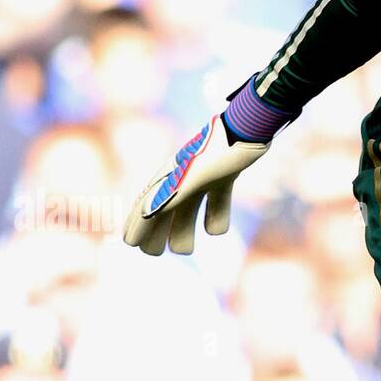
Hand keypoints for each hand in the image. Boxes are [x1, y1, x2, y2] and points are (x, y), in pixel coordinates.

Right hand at [122, 114, 268, 255]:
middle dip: (156, 231)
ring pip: (189, 208)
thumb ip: (169, 194)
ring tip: (184, 250)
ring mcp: (204, 175)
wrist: (249, 127)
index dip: (138, 224)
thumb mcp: (192, 175)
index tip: (131, 244)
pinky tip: (216, 230)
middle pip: (165, 208)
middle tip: (152, 254)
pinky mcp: (225, 175)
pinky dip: (216, 216)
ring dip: (183, 229)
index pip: (148, 204)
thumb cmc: (218, 149)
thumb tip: (146, 214)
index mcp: (170, 176)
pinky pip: (217, 200)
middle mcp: (183, 175)